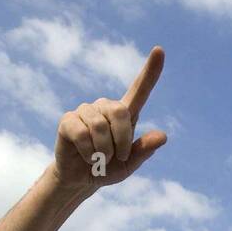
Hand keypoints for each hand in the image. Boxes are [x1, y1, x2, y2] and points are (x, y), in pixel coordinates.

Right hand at [52, 46, 167, 191]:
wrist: (81, 180)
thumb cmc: (108, 168)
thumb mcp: (130, 163)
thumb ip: (144, 150)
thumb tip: (163, 136)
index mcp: (124, 115)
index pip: (139, 90)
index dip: (150, 72)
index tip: (160, 50)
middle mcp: (105, 107)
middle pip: (120, 112)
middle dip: (122, 140)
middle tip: (117, 157)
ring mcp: (85, 111)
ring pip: (100, 127)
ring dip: (104, 151)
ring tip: (100, 159)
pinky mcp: (68, 120)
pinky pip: (82, 135)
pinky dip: (89, 153)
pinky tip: (87, 157)